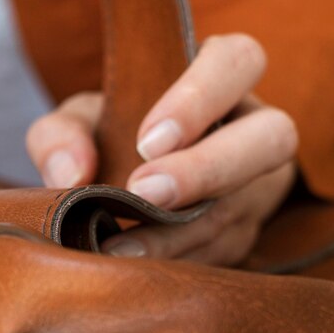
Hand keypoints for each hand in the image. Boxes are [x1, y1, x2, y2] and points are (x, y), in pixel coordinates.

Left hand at [27, 32, 297, 263]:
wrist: (125, 192)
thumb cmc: (110, 140)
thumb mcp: (78, 125)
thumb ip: (60, 135)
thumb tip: (70, 175)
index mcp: (221, 79)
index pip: (238, 60)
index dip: (199, 98)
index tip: (147, 140)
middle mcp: (255, 130)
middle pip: (273, 137)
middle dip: (207, 168)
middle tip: (145, 194)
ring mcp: (259, 188)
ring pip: (242, 208)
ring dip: (180, 233)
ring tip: (121, 249)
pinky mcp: (245, 239)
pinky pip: (225, 256)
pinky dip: (177, 264)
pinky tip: (135, 272)